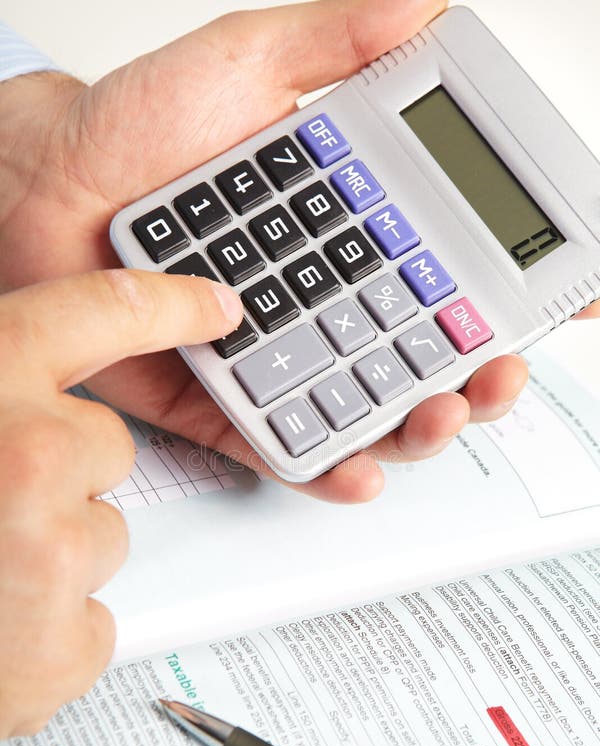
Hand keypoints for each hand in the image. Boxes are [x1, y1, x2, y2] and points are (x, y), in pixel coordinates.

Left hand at [0, 0, 560, 501]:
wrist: (40, 196)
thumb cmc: (129, 133)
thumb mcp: (242, 67)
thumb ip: (334, 43)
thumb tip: (425, 6)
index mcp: (347, 228)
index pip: (452, 264)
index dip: (515, 284)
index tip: (570, 299)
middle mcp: (324, 298)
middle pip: (429, 352)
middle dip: (483, 374)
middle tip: (500, 370)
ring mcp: (283, 353)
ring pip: (376, 407)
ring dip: (425, 423)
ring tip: (439, 411)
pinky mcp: (231, 401)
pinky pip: (292, 445)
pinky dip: (332, 467)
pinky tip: (361, 466)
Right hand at [0, 269, 241, 736]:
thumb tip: (31, 380)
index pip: (100, 311)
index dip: (166, 301)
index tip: (214, 303)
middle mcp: (21, 457)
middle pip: (106, 446)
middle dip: (59, 473)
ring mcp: (48, 553)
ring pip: (102, 536)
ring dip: (48, 555)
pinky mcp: (63, 644)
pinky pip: (93, 618)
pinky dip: (49, 631)